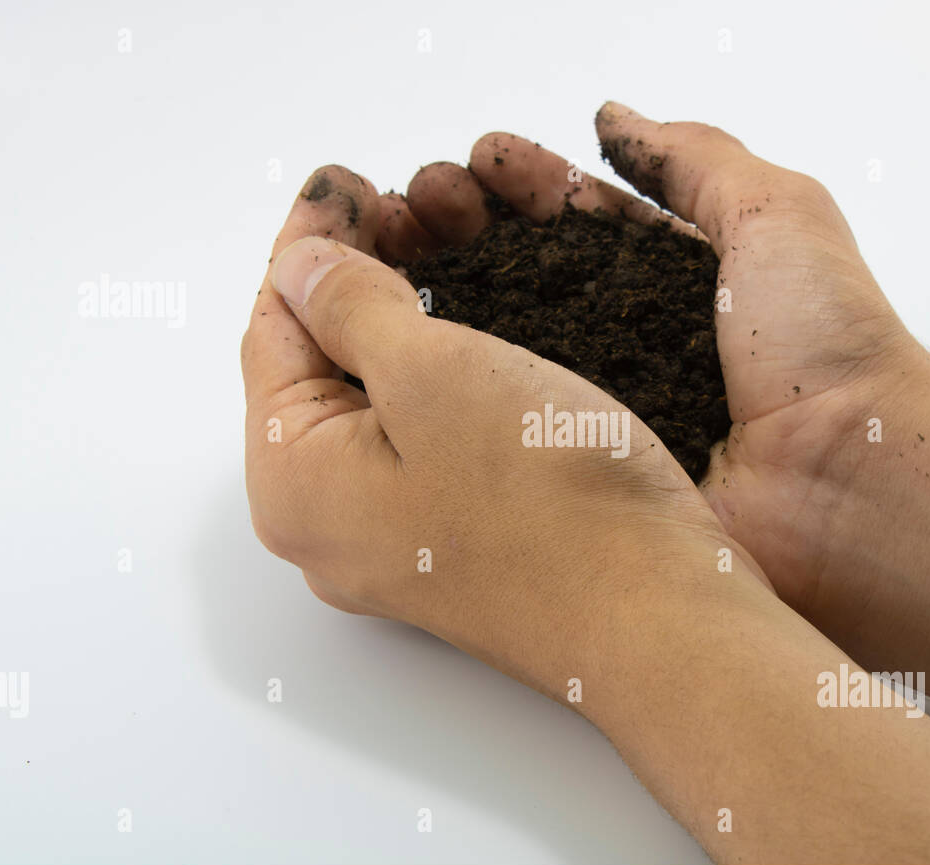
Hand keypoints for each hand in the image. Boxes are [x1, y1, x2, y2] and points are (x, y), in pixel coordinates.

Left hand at [240, 165, 767, 696]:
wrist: (657, 620)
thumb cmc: (546, 501)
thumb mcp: (433, 372)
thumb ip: (351, 306)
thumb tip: (299, 267)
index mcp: (293, 482)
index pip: (271, 330)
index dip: (305, 243)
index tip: (345, 179)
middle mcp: (327, 525)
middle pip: (317, 371)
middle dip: (352, 278)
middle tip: (396, 205)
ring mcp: (392, 545)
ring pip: (374, 406)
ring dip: (397, 322)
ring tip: (437, 253)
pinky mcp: (456, 548)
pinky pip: (420, 442)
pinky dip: (434, 378)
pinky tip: (470, 338)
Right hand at [457, 103, 929, 611]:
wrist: (847, 484)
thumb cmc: (824, 345)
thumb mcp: (776, 212)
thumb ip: (694, 159)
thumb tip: (614, 119)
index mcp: (681, 277)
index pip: (583, 219)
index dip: (528, 187)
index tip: (477, 161)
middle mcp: (633, 341)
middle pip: (532, 275)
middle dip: (471, 229)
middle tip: (417, 201)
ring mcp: (606, 407)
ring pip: (509, 342)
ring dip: (450, 290)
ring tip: (393, 244)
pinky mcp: (586, 465)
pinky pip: (513, 415)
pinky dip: (459, 374)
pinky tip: (411, 338)